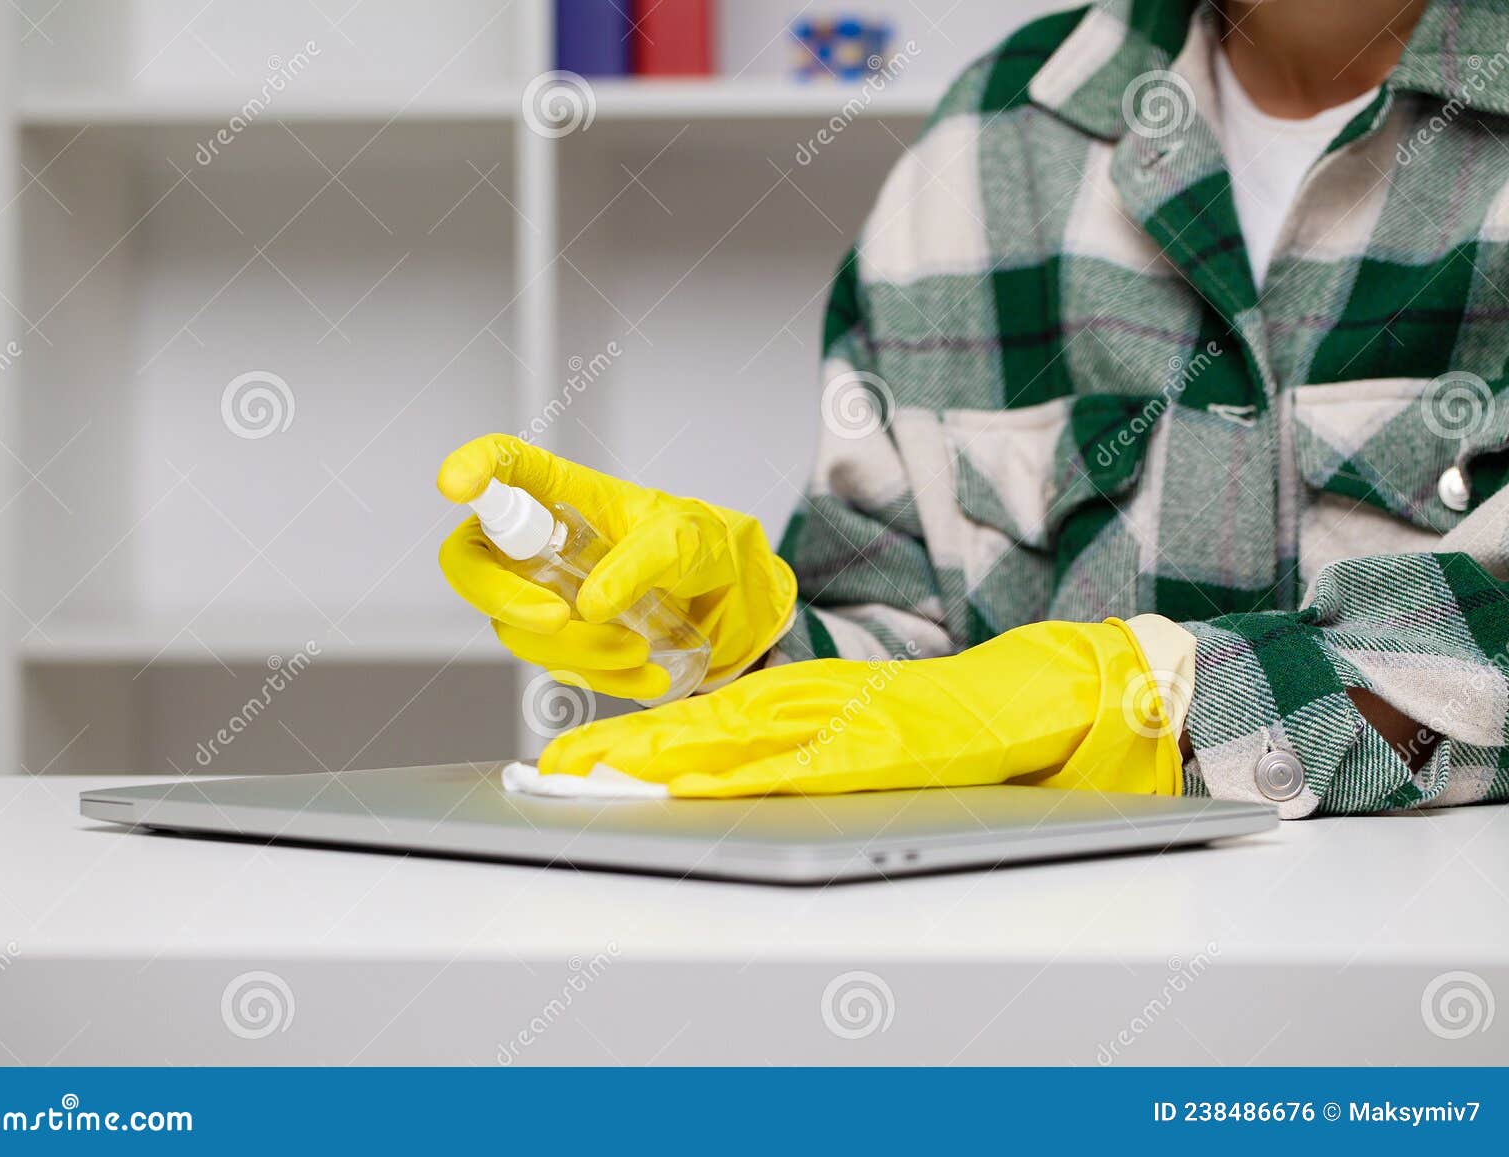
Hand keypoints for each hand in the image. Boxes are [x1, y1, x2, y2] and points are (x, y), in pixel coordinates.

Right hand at [438, 434, 795, 698]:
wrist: (734, 605)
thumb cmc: (703, 547)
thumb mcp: (687, 539)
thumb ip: (640, 562)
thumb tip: (588, 604)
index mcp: (564, 494)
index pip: (503, 466)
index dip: (471, 469)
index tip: (455, 485)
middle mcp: (539, 543)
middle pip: (472, 564)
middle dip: (503, 597)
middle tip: (557, 619)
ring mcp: (543, 596)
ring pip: (513, 630)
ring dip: (574, 649)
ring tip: (639, 648)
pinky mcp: (563, 644)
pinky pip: (555, 669)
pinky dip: (601, 677)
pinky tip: (648, 671)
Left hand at [538, 619, 1182, 796]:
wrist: (1018, 700)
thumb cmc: (933, 720)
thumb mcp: (844, 725)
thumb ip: (784, 747)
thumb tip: (712, 771)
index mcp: (792, 700)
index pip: (694, 723)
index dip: (629, 743)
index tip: (572, 761)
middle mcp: (801, 706)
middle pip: (694, 730)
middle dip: (620, 752)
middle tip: (556, 768)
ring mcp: (832, 726)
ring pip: (728, 742)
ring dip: (658, 760)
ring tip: (596, 775)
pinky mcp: (867, 751)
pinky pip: (791, 767)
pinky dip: (737, 776)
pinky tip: (694, 785)